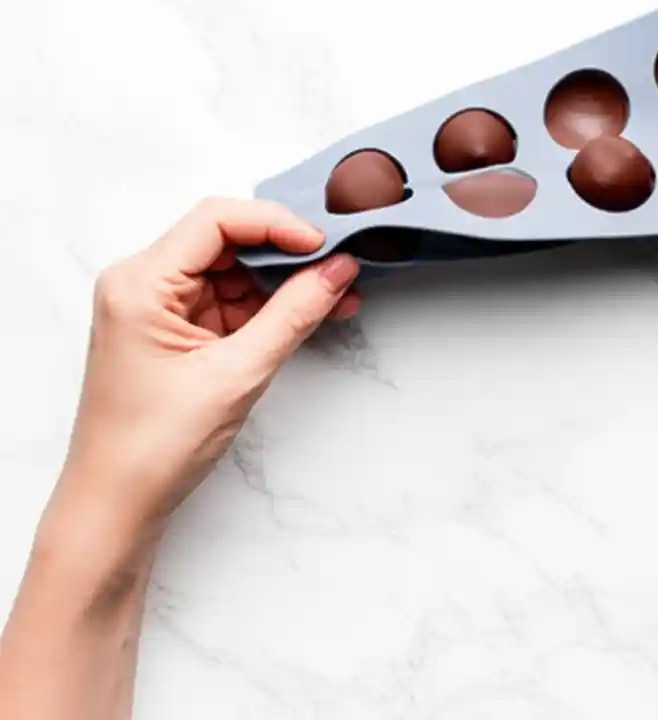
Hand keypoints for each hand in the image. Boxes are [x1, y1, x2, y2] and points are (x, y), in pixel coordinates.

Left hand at [53, 198, 360, 535]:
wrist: (118, 503)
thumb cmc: (154, 445)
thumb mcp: (238, 373)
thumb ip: (293, 314)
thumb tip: (337, 270)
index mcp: (140, 283)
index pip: (216, 221)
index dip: (275, 224)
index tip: (324, 244)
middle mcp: (142, 285)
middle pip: (226, 242)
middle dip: (287, 254)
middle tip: (341, 267)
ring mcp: (158, 309)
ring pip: (233, 273)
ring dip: (285, 284)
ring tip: (338, 296)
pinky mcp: (175, 333)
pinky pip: (230, 303)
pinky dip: (270, 309)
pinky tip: (312, 314)